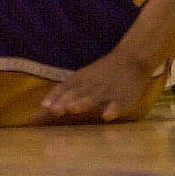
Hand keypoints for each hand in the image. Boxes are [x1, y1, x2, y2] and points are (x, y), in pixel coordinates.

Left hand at [37, 45, 164, 123]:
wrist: (131, 59)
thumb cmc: (102, 73)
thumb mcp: (83, 77)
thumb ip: (66, 92)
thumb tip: (43, 107)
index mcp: (81, 79)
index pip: (64, 87)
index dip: (54, 97)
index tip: (43, 107)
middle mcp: (91, 84)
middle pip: (75, 93)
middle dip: (64, 102)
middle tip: (53, 111)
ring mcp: (106, 91)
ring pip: (93, 97)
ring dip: (82, 103)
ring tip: (72, 108)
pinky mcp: (122, 97)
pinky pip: (117, 104)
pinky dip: (112, 109)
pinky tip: (107, 116)